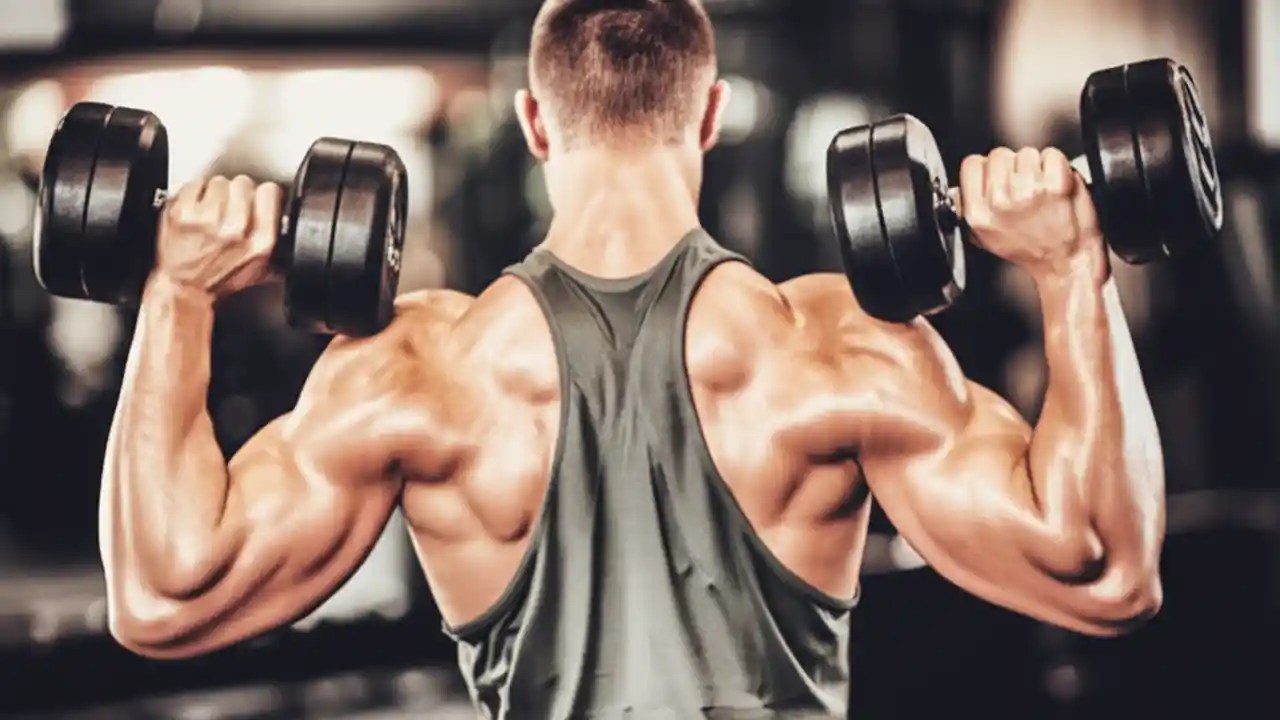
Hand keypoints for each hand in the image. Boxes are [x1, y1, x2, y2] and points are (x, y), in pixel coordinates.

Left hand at [154, 175, 282, 299]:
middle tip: (230, 207)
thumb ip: (279, 248)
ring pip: (219, 182)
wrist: (185, 288)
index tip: (256, 199)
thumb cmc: (218, 280)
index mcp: (261, 242)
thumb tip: (291, 230)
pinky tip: (196, 208)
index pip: (269, 192)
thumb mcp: (260, 271)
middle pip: (243, 183)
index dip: (262, 194)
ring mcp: (207, 219)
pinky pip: (195, 184)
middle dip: (237, 192)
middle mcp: (236, 229)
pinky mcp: (183, 213)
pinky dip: (194, 194)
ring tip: (212, 210)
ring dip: (216, 193)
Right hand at [958, 147, 1105, 282]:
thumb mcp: (983, 237)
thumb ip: (967, 210)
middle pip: (999, 154)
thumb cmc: (1028, 250)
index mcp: (978, 213)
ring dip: (1035, 166)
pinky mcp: (1056, 185)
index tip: (996, 177)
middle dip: (1011, 166)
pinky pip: (1051, 155)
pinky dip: (1057, 165)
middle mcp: (1000, 201)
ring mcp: (1028, 191)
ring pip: (1025, 153)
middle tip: (1022, 187)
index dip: (986, 167)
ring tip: (1040, 189)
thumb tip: (959, 190)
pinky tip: (1055, 185)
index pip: (972, 163)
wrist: (1064, 262)